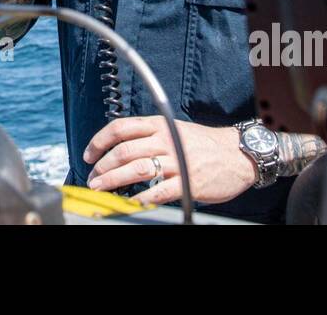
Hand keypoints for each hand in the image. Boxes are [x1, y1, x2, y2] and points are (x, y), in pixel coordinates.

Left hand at [83, 117, 257, 206]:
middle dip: (102, 166)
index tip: (89, 154)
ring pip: (136, 169)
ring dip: (113, 181)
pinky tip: (128, 203)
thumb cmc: (203, 144)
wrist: (238, 155)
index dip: (99, 141)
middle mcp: (166, 139)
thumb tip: (118, 147)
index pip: (120, 127)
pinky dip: (139, 198)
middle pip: (124, 150)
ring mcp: (177, 160)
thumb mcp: (174, 128)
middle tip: (92, 178)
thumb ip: (149, 134)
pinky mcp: (187, 182)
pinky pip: (157, 191)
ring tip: (100, 189)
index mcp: (160, 124)